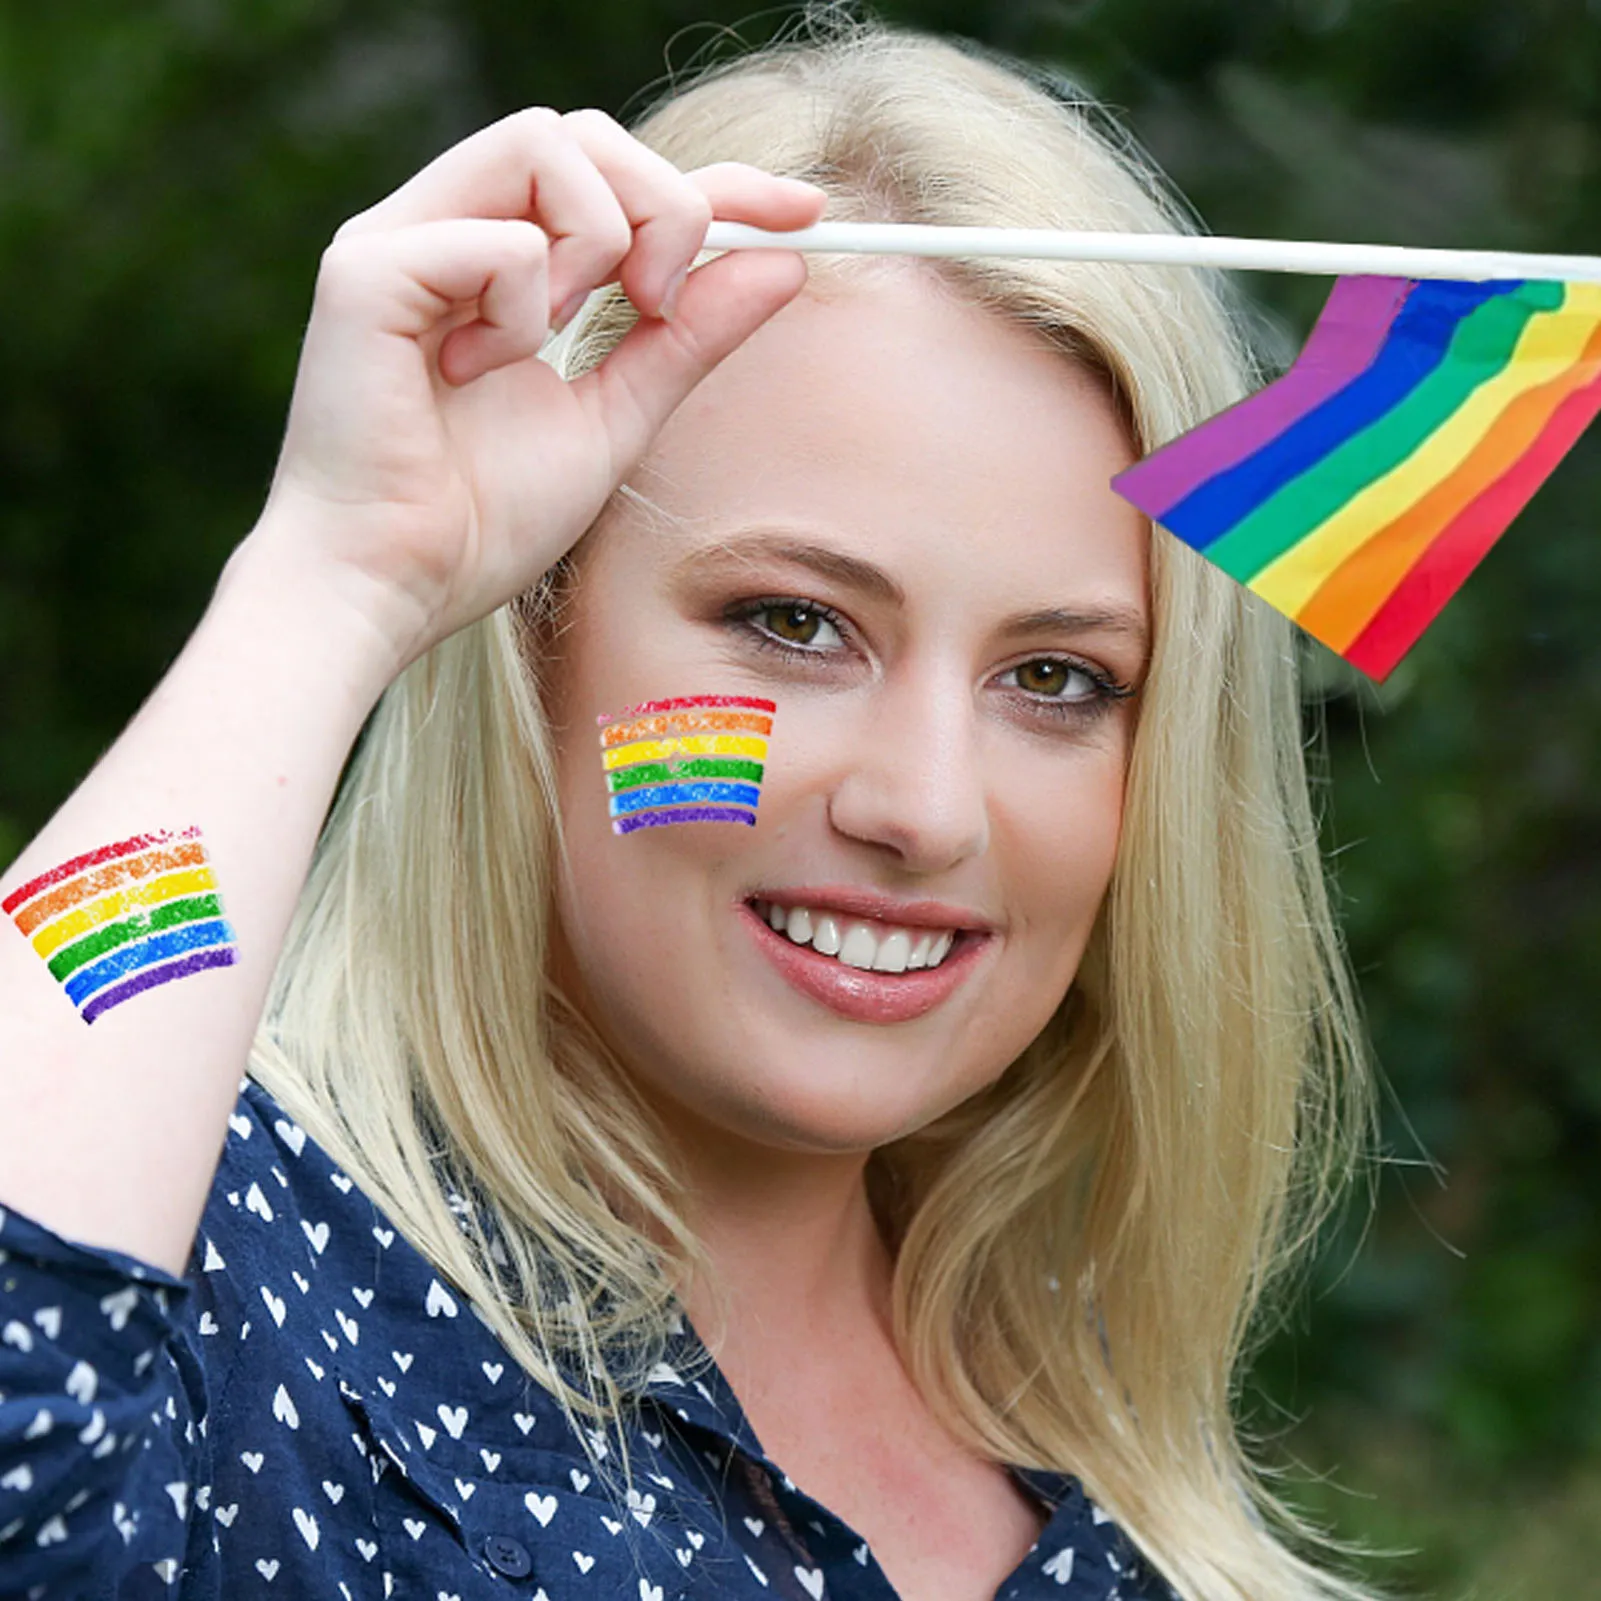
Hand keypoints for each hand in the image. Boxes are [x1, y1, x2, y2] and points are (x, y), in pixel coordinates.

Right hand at [244, 106, 826, 673]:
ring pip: (544, 143)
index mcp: (499, 259)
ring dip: (593, 244)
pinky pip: (496, 237)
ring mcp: (401, 237)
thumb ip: (686, 339)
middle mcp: (447, 225)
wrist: (397, 587)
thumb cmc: (482, 518)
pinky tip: (477, 371)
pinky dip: (521, 307)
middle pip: (586, 130)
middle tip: (657, 306)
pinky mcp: (364, 267)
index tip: (804, 213)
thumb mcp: (615, 418)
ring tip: (553, 339)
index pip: (618, 176)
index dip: (718, 182)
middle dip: (660, 207)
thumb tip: (783, 263)